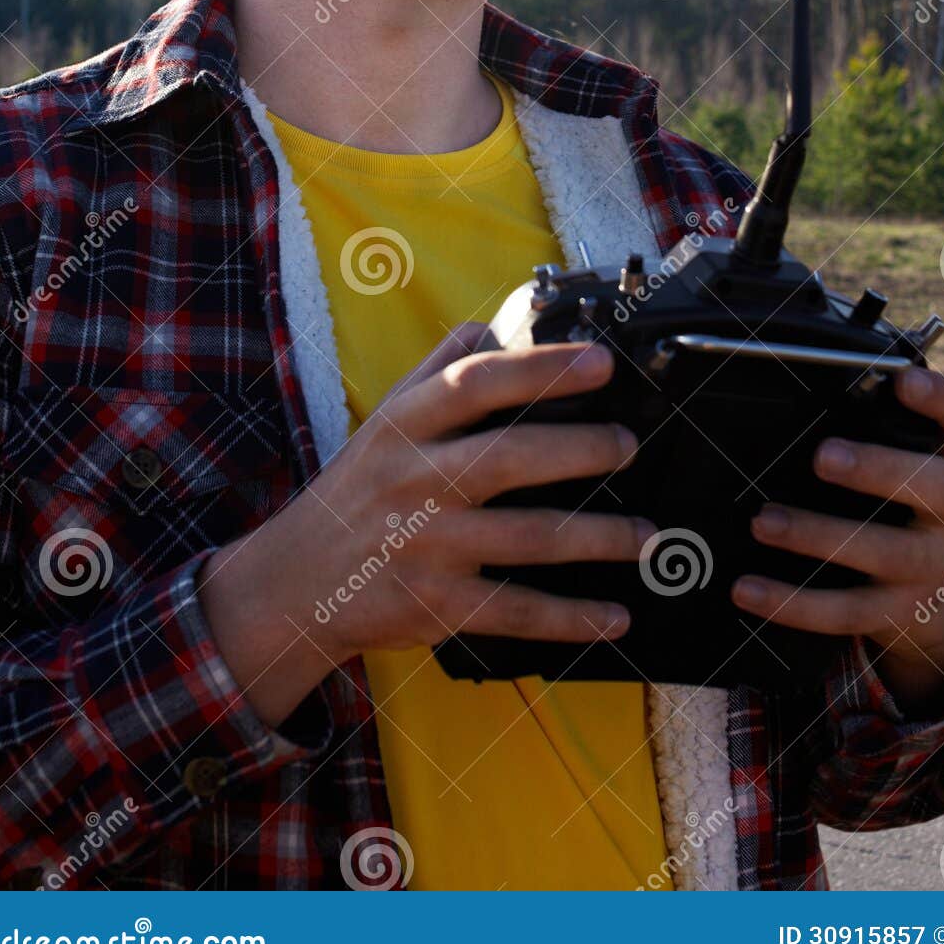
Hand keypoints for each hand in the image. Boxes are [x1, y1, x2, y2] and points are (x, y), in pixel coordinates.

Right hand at [280, 327, 649, 664]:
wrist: (295, 583)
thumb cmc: (357, 491)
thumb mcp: (384, 419)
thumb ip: (437, 369)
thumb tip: (492, 325)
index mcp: (405, 424)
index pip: (477, 382)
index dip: (543, 368)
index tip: (602, 363)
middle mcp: (416, 480)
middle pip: (511, 458)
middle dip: (583, 450)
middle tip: (630, 446)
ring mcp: (428, 546)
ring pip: (528, 538)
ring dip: (598, 538)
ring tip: (647, 534)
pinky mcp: (437, 605)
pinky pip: (517, 610)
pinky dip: (572, 618)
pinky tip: (616, 616)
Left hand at [730, 366, 943, 711]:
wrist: (929, 594)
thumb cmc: (889, 498)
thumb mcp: (893, 459)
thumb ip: (864, 425)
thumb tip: (791, 391)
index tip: (903, 380)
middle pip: (940, 486)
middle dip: (880, 468)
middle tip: (823, 456)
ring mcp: (930, 564)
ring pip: (885, 552)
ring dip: (818, 536)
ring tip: (762, 521)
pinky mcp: (899, 612)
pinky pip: (846, 611)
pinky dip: (791, 602)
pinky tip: (746, 589)